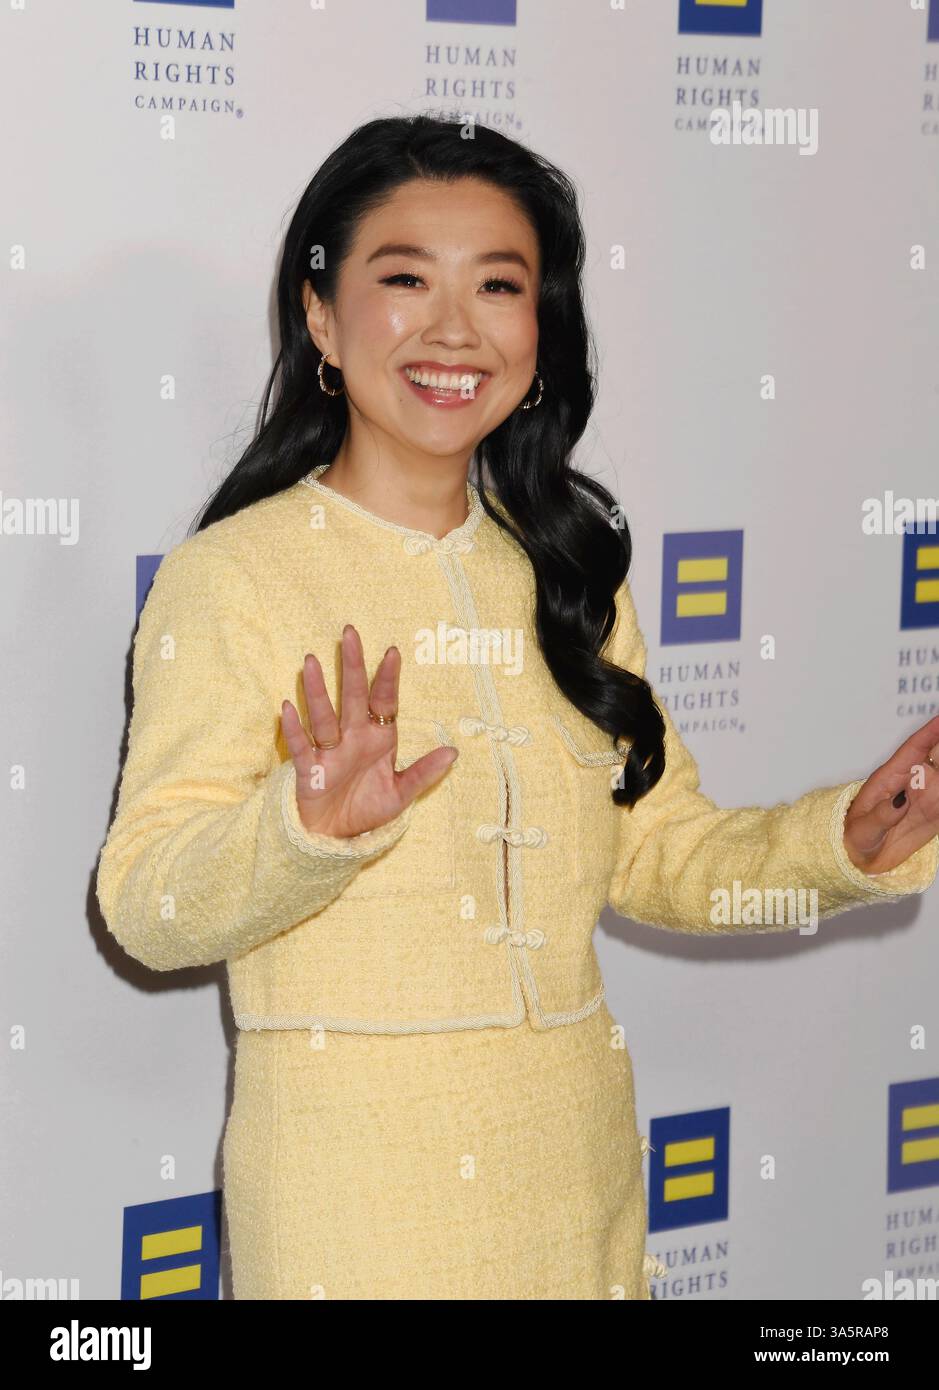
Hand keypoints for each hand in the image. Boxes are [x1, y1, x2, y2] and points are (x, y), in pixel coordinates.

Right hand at [280, 623, 457, 838]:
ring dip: (317, 691)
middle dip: (352, 666)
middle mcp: (352, 737)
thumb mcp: (401, 794)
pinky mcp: (309, 769)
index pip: (384, 702)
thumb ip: (424, 773)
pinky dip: (294, 729)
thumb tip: (454, 752)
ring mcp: (329, 750)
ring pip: (323, 715)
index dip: (387, 678)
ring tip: (310, 661)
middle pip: (353, 696)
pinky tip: (288, 707)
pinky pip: (300, 746)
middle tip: (349, 633)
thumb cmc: (366, 808)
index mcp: (378, 739)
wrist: (335, 837)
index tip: (393, 651)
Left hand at [843, 714, 938, 873]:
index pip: (914, 749)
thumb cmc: (854, 838)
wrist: (859, 859)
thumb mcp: (863, 830)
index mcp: (889, 778)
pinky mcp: (934, 815)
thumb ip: (881, 816)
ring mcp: (924, 798)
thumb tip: (899, 801)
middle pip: (936, 757)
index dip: (930, 733)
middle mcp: (911, 783)